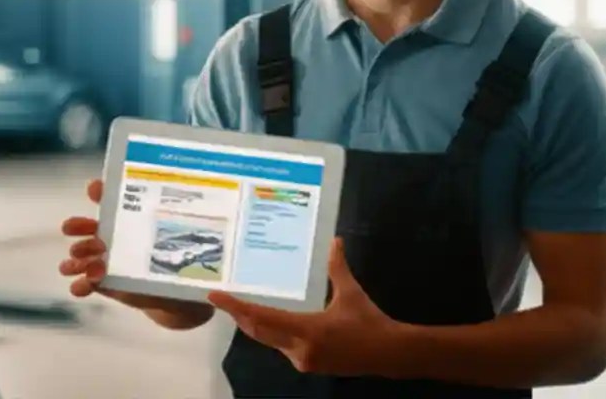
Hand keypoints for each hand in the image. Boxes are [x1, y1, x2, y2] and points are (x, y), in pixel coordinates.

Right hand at [59, 178, 213, 327]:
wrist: (181, 295)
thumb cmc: (181, 261)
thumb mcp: (184, 240)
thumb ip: (184, 223)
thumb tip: (197, 202)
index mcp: (132, 219)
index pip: (112, 198)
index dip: (101, 191)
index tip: (94, 189)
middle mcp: (116, 237)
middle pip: (88, 226)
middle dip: (79, 226)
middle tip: (74, 228)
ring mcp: (107, 261)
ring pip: (82, 255)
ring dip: (78, 257)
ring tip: (86, 264)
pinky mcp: (106, 285)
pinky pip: (86, 284)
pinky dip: (80, 285)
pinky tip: (80, 287)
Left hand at [208, 238, 402, 376]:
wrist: (388, 354)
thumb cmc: (369, 322)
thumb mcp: (351, 293)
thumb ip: (337, 268)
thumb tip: (335, 241)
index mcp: (307, 330)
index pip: (262, 318)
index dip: (237, 307)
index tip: (216, 297)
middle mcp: (299, 349)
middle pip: (258, 332)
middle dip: (239, 315)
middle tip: (221, 300)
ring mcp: (302, 360)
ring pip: (269, 340)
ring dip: (255, 324)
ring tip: (241, 306)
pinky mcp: (308, 364)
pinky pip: (281, 346)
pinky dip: (271, 332)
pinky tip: (268, 321)